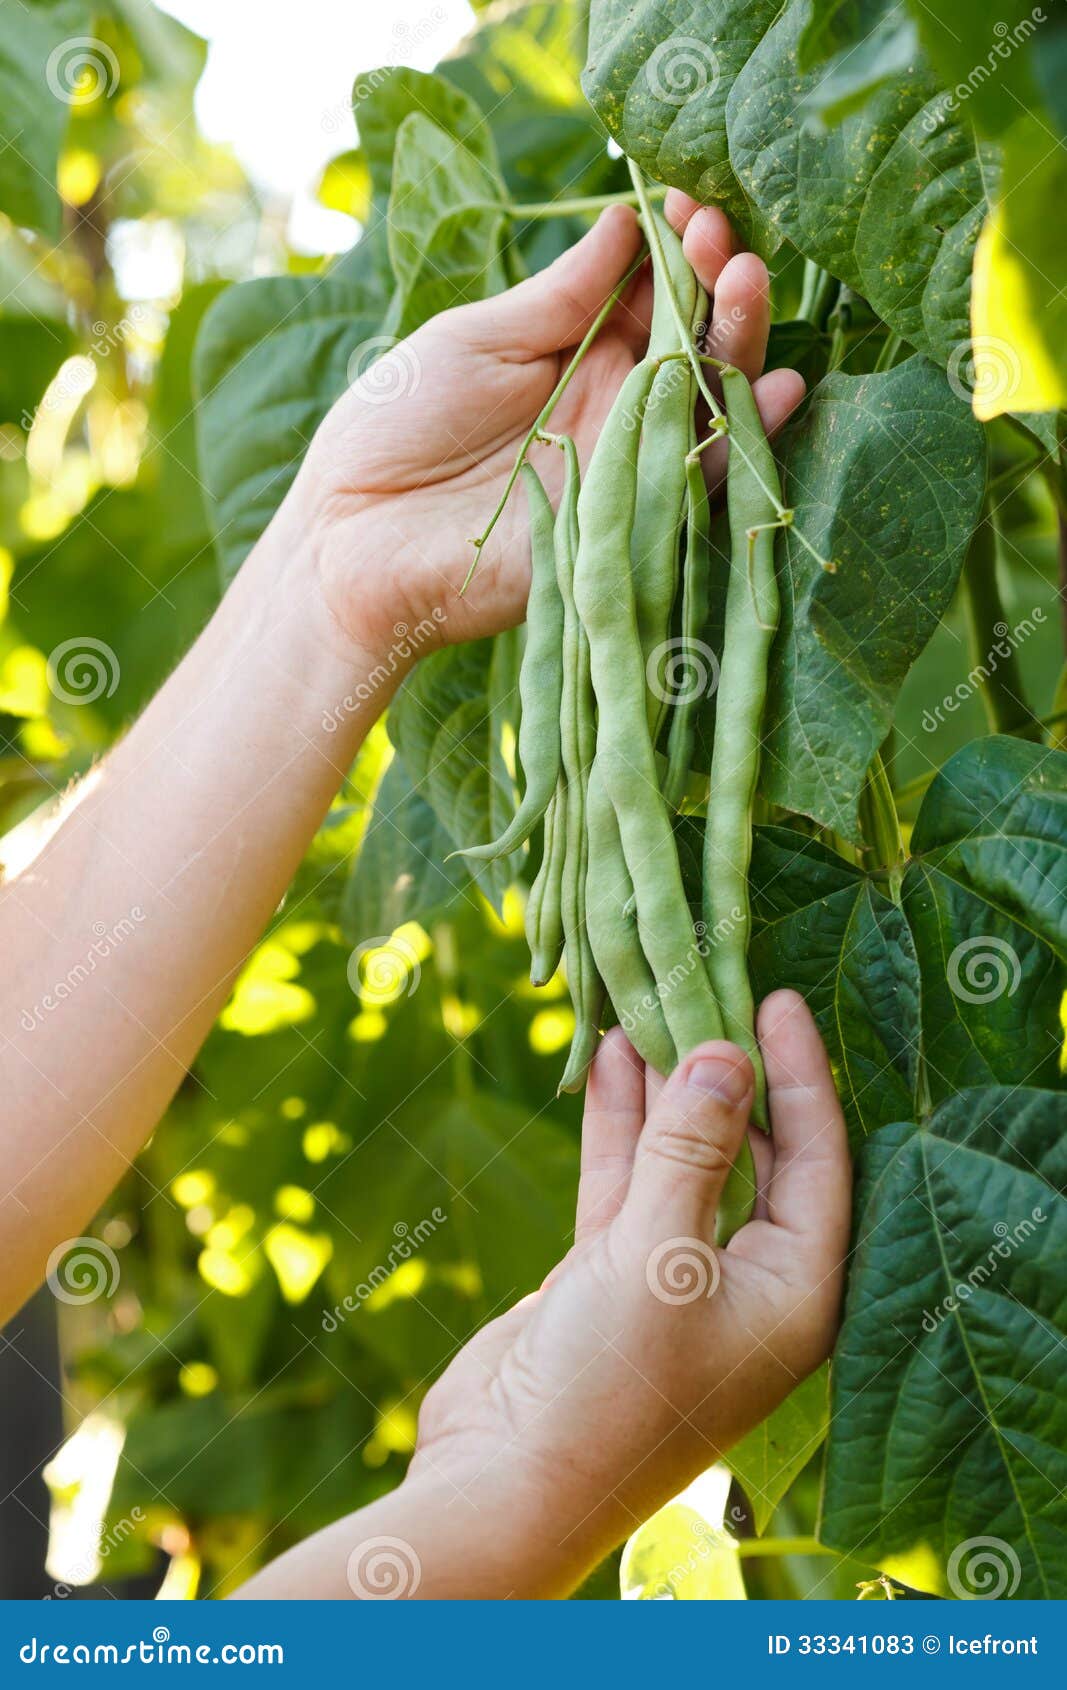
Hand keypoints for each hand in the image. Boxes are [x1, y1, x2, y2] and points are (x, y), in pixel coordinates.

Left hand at [298, 195, 804, 664]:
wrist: (352, 541)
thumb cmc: (396, 430)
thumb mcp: (474, 339)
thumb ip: (558, 295)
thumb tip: (624, 220)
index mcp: (576, 351)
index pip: (650, 288)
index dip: (676, 243)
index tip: (688, 198)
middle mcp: (614, 403)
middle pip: (693, 335)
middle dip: (717, 278)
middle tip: (724, 235)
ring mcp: (627, 460)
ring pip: (709, 396)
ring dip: (739, 338)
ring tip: (747, 279)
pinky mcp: (631, 522)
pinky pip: (704, 480)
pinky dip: (747, 437)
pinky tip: (780, 386)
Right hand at [406, 991, 849, 1595]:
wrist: (505, 1481)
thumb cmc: (608, 1387)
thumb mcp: (660, 1254)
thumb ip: (692, 1148)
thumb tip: (725, 1053)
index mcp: (795, 1292)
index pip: (820, 1160)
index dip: (801, 1076)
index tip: (778, 999)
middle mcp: (748, 1281)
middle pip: (752, 1152)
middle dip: (725, 1073)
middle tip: (707, 988)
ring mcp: (675, 1275)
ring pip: (681, 1157)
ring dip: (663, 1087)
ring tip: (648, 1003)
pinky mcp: (611, 1273)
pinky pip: (626, 1180)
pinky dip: (617, 1124)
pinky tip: (606, 1059)